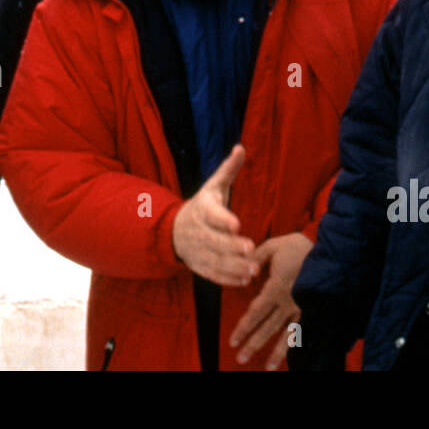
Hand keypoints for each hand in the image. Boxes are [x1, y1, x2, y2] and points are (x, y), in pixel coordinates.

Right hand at [171, 145, 257, 285]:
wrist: (174, 231)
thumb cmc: (202, 206)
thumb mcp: (213, 187)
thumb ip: (228, 170)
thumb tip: (241, 147)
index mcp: (202, 210)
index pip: (211, 215)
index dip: (223, 219)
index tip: (236, 224)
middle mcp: (198, 232)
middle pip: (214, 241)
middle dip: (232, 247)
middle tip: (251, 249)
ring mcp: (198, 251)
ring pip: (215, 261)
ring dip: (234, 267)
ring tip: (254, 270)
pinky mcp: (200, 266)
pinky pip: (213, 275)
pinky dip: (228, 279)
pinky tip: (244, 281)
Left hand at [229, 232, 312, 369]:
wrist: (332, 250)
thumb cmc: (299, 247)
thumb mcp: (273, 246)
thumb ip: (256, 258)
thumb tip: (244, 272)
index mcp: (275, 288)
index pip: (255, 313)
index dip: (243, 328)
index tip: (233, 341)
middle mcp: (287, 302)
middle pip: (267, 328)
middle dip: (253, 344)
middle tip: (240, 358)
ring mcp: (302, 308)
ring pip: (286, 335)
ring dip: (276, 352)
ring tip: (267, 368)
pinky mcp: (314, 310)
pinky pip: (303, 330)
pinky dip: (296, 344)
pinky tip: (292, 356)